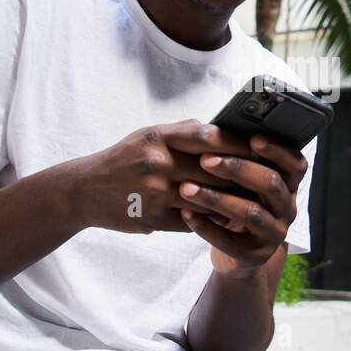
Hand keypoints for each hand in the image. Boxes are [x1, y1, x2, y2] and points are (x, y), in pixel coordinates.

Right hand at [68, 119, 255, 233]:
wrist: (84, 191)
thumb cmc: (122, 159)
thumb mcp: (146, 135)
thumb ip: (182, 132)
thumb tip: (220, 129)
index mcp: (158, 137)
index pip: (208, 136)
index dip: (237, 143)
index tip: (259, 146)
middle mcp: (157, 162)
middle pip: (214, 170)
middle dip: (242, 175)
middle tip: (267, 178)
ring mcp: (155, 193)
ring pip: (207, 198)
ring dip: (232, 201)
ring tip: (253, 200)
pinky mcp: (154, 218)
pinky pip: (193, 220)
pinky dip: (212, 220)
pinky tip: (227, 219)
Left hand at [177, 133, 308, 278]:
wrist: (237, 254)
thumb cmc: (238, 205)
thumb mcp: (246, 185)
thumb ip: (241, 161)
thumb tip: (215, 129)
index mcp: (288, 185)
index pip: (296, 164)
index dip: (277, 150)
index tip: (253, 138)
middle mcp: (287, 208)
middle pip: (270, 183)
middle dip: (237, 168)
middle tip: (205, 160)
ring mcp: (274, 233)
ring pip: (250, 212)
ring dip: (216, 198)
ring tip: (186, 188)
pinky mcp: (255, 254)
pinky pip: (230, 240)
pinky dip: (205, 226)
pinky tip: (185, 214)